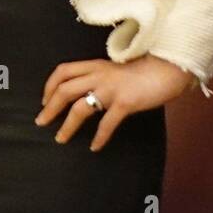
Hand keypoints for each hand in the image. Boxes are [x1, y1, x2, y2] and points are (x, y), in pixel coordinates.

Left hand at [37, 53, 196, 151]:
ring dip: (67, 125)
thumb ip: (103, 77)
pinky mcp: (126, 102)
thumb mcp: (119, 69)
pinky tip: (95, 147)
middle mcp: (100, 75)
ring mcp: (112, 89)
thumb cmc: (147, 69)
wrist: (171, 66)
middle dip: (50, 107)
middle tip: (41, 122)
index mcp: (97, 65)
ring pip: (79, 107)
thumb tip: (91, 92)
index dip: (49, 85)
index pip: (64, 71)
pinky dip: (99, 137)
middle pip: (64, 89)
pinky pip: (107, 123)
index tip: (45, 99)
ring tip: (60, 138)